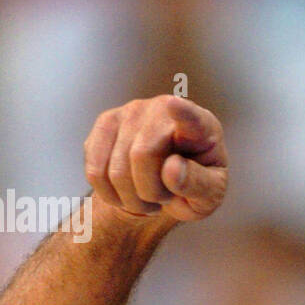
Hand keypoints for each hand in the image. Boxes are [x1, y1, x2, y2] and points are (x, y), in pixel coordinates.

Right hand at [83, 95, 227, 222]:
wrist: (168, 185)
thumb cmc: (196, 186)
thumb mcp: (210, 196)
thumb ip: (198, 184)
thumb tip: (172, 169)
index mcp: (202, 127)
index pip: (191, 118)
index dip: (182, 113)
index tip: (175, 104)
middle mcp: (163, 109)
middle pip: (142, 155)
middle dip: (151, 192)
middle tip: (163, 199)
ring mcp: (130, 112)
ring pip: (116, 169)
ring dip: (131, 199)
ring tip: (149, 199)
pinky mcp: (105, 124)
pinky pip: (95, 172)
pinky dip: (111, 195)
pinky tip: (128, 195)